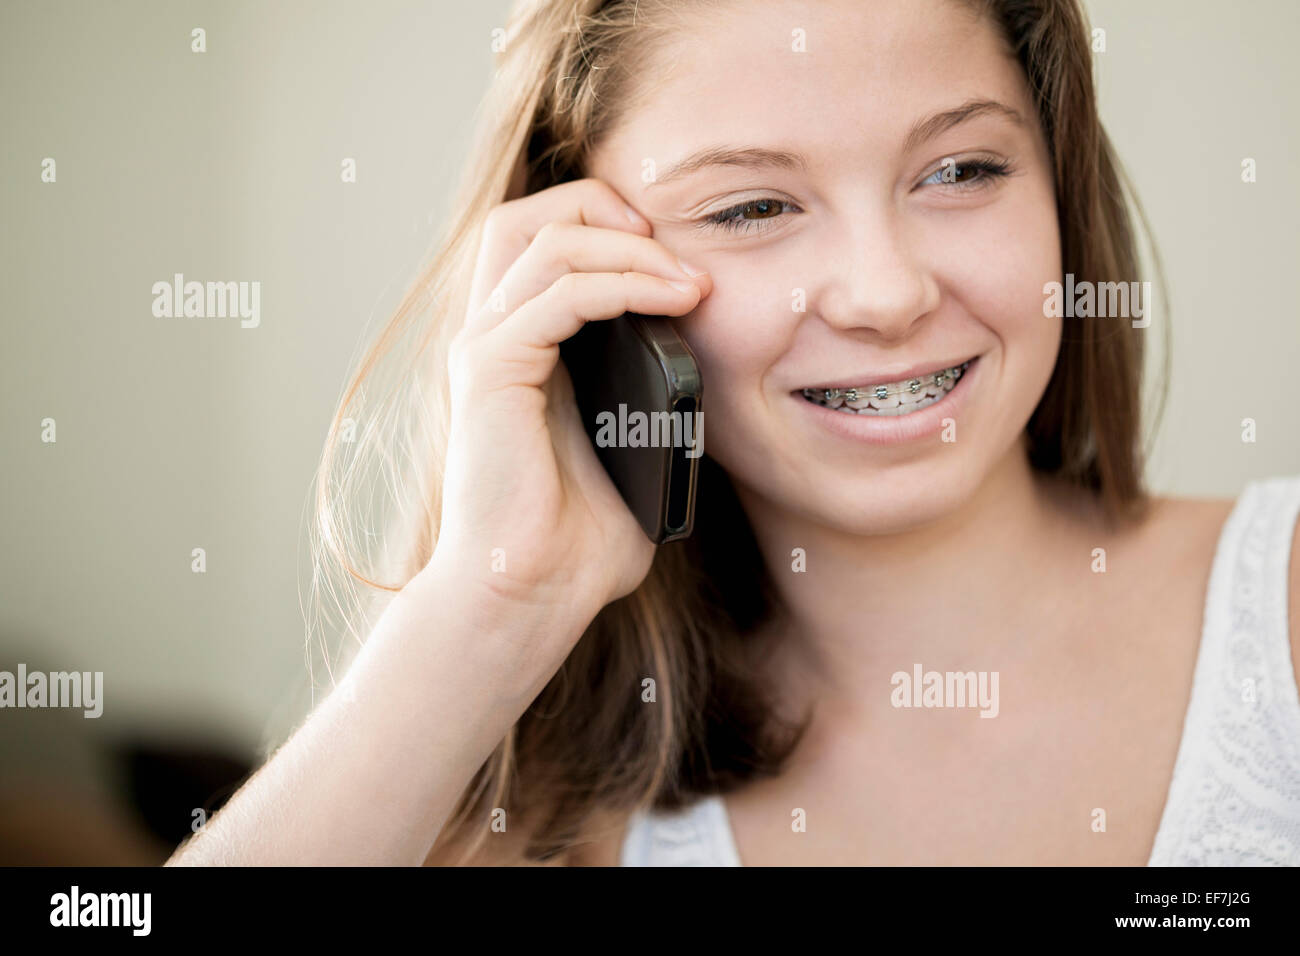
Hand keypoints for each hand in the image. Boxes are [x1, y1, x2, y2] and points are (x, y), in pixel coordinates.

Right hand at [433, 177, 711, 628]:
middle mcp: (493, 336)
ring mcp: (485, 349)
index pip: (544, 241)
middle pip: (528, 216)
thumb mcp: (632, 448)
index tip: (677, 259)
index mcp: (521, 348)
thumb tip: (705, 368)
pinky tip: (671, 301)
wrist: (529, 595)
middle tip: (672, 244)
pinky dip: (620, 282)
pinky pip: (556, 293)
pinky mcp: (489, 372)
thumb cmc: (577, 540)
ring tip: (690, 279)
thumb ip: (651, 397)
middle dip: (604, 207)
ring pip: (544, 239)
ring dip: (628, 246)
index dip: (606, 224)